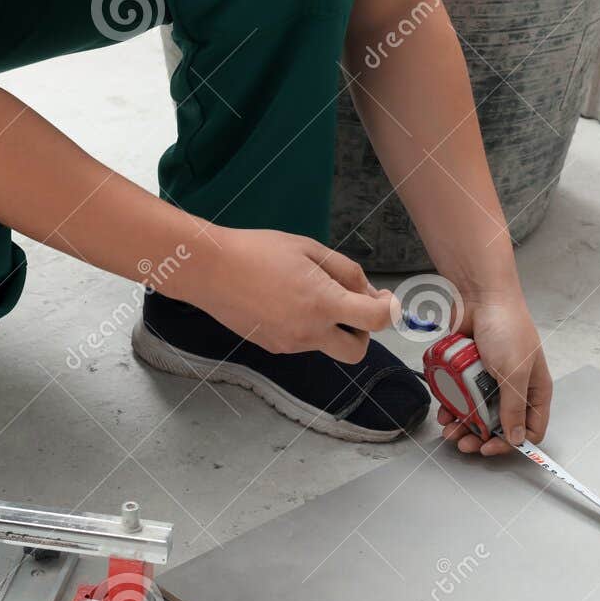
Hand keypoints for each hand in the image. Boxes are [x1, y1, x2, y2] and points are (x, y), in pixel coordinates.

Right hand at [177, 227, 394, 361]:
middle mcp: (309, 331)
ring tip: (308, 294)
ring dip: (332, 326)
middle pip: (356, 351)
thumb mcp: (309, 249)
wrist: (209, 270)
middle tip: (350, 306)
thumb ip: (346, 271)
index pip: (376, 320)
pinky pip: (304, 343)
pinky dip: (308, 327)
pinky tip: (288, 302)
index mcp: (323, 303)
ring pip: (328, 345)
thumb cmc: (258, 252)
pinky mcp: (274, 347)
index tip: (384, 299)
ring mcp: (290, 344)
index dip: (389, 310)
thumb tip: (368, 292)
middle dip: (362, 332)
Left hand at [438, 296, 551, 454]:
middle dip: (480, 438)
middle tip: (463, 444)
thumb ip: (514, 407)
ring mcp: (489, 382)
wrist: (479, 296)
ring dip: (463, 427)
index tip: (490, 447)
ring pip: (477, 416)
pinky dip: (452, 408)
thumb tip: (516, 440)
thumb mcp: (514, 372)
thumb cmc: (506, 328)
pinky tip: (444, 412)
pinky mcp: (468, 374)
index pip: (530, 429)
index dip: (512, 443)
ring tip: (449, 431)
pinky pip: (460, 399)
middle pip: (499, 427)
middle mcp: (512, 389)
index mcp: (534, 390)